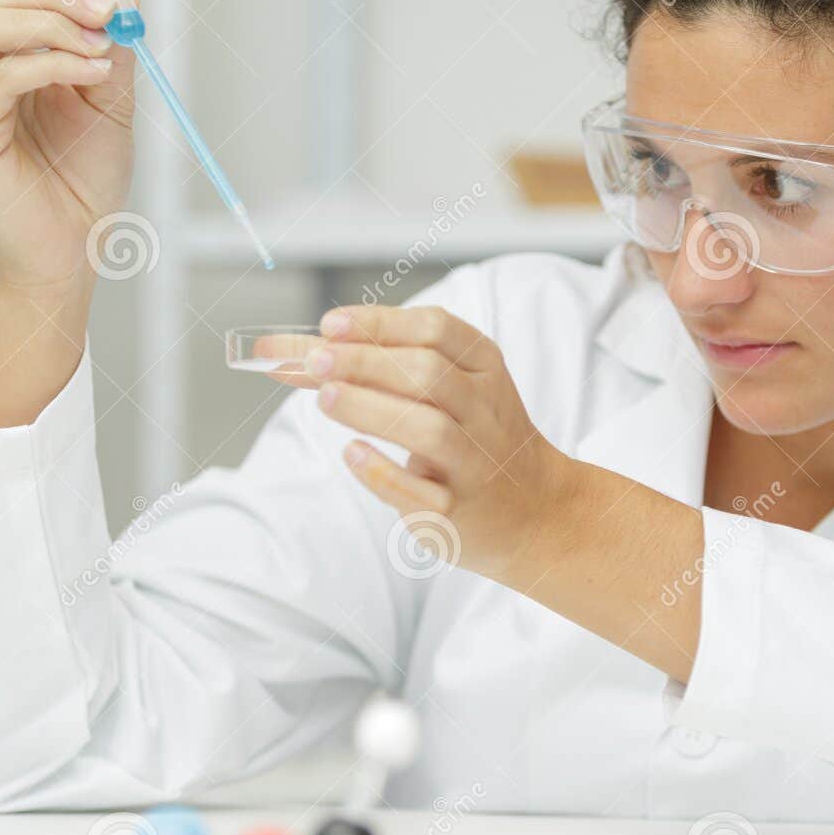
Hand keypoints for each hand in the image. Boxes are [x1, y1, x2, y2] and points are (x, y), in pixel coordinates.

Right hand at [0, 0, 135, 294]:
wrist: (73, 252)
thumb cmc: (85, 182)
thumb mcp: (112, 104)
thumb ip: (112, 52)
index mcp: (7, 59)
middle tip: (107, 7)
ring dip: (53, 24)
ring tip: (101, 44)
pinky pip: (1, 79)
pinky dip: (51, 64)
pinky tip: (91, 71)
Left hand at [267, 305, 576, 581]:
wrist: (535, 511)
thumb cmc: (473, 438)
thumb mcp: (447, 391)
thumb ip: (381, 367)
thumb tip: (299, 353)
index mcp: (483, 368)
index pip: (436, 330)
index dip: (380, 323)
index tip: (329, 324)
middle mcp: (485, 411)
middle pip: (428, 374)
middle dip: (366, 361)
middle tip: (315, 360)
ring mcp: (474, 463)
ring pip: (429, 428)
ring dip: (371, 408)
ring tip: (325, 397)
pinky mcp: (457, 511)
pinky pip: (422, 493)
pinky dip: (384, 472)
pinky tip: (352, 453)